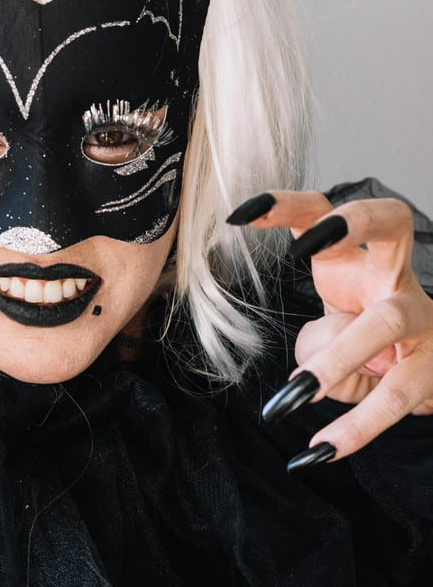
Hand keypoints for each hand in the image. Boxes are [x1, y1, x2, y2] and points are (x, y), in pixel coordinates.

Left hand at [227, 190, 432, 469]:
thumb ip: (313, 333)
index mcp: (354, 255)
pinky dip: (356, 428)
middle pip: (388, 225)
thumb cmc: (362, 331)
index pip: (321, 210)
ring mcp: (420, 316)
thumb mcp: (330, 318)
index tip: (242, 214)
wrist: (424, 366)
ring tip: (291, 396)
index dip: (287, 205)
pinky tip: (318, 451)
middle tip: (304, 244)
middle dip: (351, 224)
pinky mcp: (431, 369)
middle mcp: (392, 273)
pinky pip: (397, 396)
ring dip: (338, 357)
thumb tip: (299, 372)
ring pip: (386, 321)